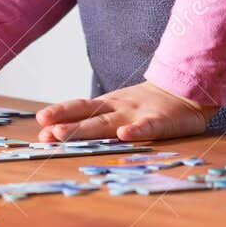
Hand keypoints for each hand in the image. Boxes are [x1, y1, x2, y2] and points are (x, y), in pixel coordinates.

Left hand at [35, 81, 215, 142]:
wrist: (185, 91)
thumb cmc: (145, 105)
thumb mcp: (116, 109)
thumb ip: (89, 121)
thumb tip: (51, 133)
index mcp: (107, 106)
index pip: (79, 108)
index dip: (60, 114)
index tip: (40, 124)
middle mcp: (118, 108)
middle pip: (89, 117)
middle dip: (67, 125)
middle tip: (47, 134)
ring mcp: (138, 114)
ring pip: (110, 123)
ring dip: (87, 129)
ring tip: (65, 134)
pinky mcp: (161, 121)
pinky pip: (148, 127)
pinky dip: (136, 130)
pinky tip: (125, 136)